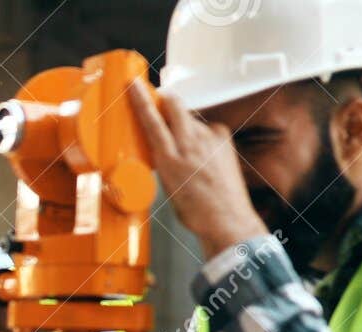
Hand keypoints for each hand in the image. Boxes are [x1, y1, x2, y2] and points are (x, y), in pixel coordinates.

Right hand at [128, 80, 269, 259]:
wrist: (226, 218)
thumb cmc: (195, 211)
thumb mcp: (168, 185)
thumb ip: (165, 159)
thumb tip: (163, 146)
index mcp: (169, 158)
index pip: (152, 119)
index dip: (141, 99)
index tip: (134, 84)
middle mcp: (190, 143)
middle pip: (175, 104)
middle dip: (166, 100)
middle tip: (160, 104)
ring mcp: (210, 139)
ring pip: (191, 119)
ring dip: (184, 126)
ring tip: (188, 151)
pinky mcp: (224, 139)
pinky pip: (208, 129)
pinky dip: (202, 136)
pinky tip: (204, 154)